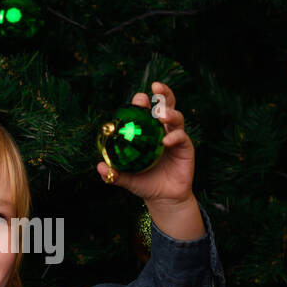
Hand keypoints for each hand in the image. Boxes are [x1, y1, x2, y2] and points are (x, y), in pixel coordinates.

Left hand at [96, 81, 195, 206]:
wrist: (164, 199)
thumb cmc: (144, 183)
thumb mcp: (126, 178)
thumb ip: (113, 173)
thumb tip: (100, 166)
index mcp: (147, 132)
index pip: (145, 110)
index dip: (142, 101)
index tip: (138, 100)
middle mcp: (162, 130)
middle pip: (165, 104)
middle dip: (162, 93)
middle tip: (155, 87)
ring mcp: (175, 136)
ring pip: (176, 117)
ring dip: (169, 112)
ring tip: (160, 115)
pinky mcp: (186, 147)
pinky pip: (181, 137)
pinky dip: (175, 136)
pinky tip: (166, 142)